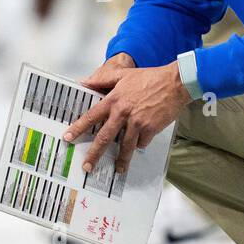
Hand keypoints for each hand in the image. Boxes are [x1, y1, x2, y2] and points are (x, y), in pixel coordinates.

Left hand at [64, 59, 189, 173]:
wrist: (175, 83)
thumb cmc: (150, 77)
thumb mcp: (123, 74)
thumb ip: (103, 79)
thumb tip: (84, 82)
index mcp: (114, 100)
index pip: (91, 117)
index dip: (78, 128)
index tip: (68, 138)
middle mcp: (123, 113)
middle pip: (105, 138)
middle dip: (94, 154)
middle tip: (87, 166)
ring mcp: (137, 123)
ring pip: (125, 146)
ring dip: (121, 160)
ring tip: (118, 169)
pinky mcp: (150, 129)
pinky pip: (141, 142)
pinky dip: (140, 144)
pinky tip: (141, 141)